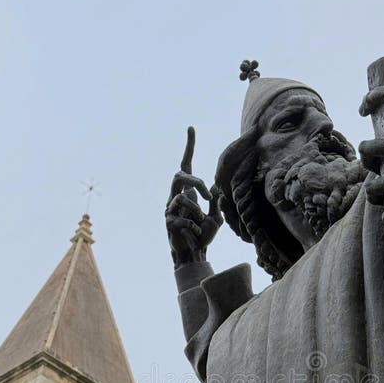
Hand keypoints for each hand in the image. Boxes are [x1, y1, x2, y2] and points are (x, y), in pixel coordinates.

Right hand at [165, 127, 221, 266]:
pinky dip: (193, 226)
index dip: (189, 148)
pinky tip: (196, 234)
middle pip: (180, 175)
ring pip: (181, 197)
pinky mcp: (168, 221)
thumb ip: (216, 203)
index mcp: (188, 192)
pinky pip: (181, 217)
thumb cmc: (203, 235)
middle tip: (209, 196)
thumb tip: (216, 187)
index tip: (191, 128)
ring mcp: (170, 208)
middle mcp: (176, 197)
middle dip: (195, 182)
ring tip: (201, 223)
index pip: (186, 165)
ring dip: (196, 210)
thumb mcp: (215, 218)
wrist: (193, 254)